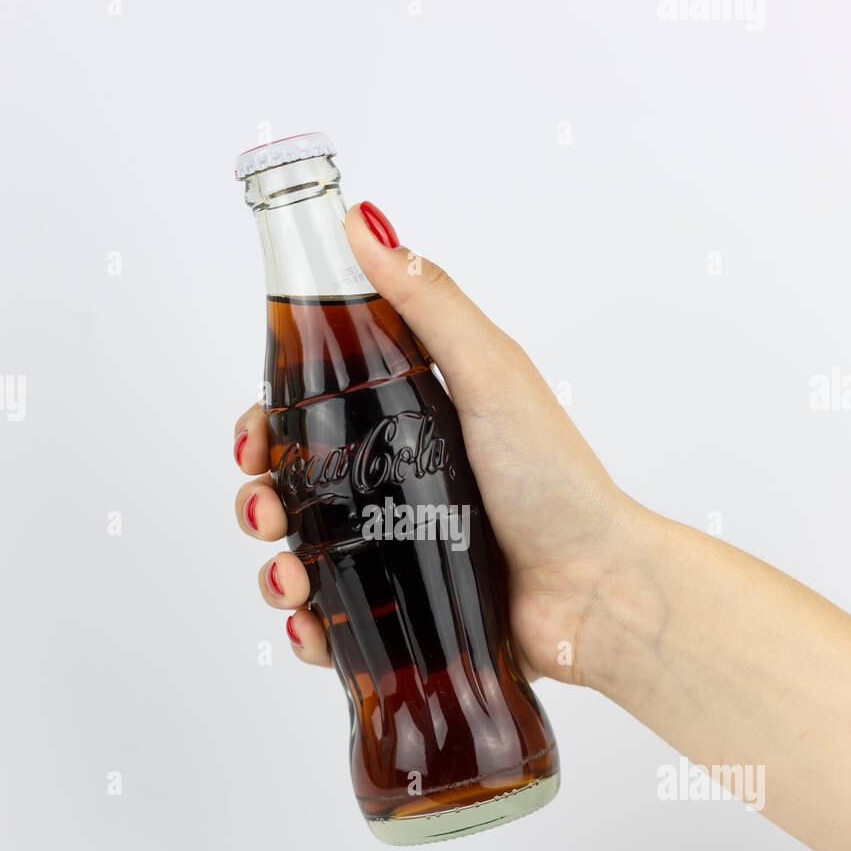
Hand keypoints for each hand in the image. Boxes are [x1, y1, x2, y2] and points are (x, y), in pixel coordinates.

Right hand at [233, 201, 643, 683]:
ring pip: (302, 555)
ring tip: (289, 576)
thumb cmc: (557, 482)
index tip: (254, 436)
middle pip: (294, 485)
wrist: (596, 589)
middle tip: (263, 509)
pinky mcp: (406, 609)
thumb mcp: (492, 374)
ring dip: (273, 566)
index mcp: (409, 423)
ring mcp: (399, 549)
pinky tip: (309, 625)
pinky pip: (334, 619)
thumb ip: (429, 302)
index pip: (313, 412)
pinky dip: (308, 626)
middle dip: (259, 496)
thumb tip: (366, 224)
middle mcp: (397, 483)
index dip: (269, 423)